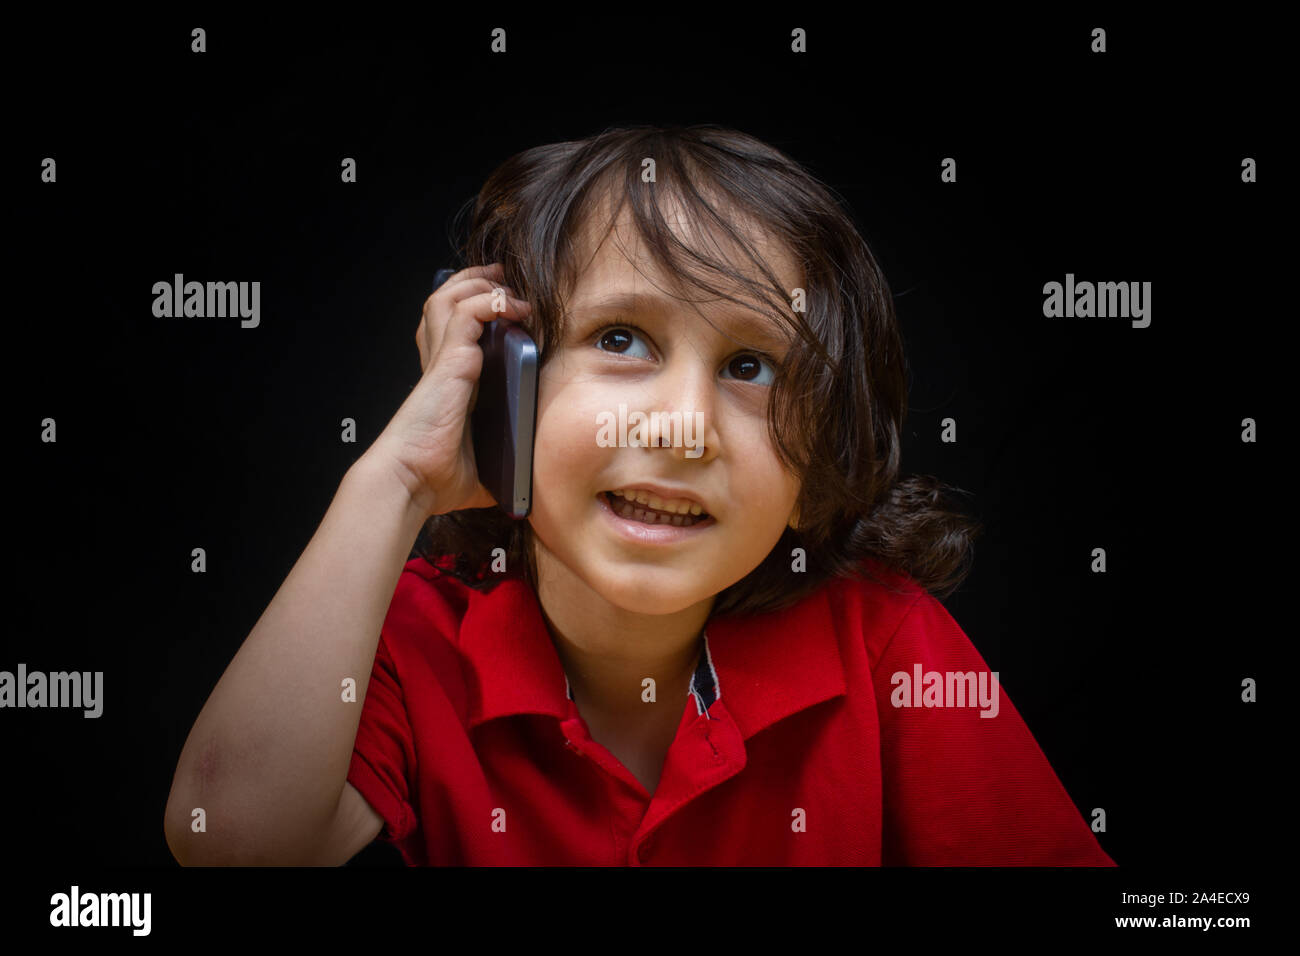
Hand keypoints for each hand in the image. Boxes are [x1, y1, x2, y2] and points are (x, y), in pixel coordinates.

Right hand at [367, 263, 531, 517]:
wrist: (412, 481)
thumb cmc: (436, 479)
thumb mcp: (481, 467)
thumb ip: (501, 463)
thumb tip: (527, 483)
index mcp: (445, 382)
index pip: (450, 329)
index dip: (472, 308)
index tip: (504, 305)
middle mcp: (440, 364)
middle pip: (445, 300)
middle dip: (474, 282)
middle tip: (502, 278)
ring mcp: (442, 360)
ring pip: (451, 297)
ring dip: (482, 286)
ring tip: (508, 287)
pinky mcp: (449, 362)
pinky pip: (466, 313)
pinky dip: (491, 302)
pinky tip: (514, 309)